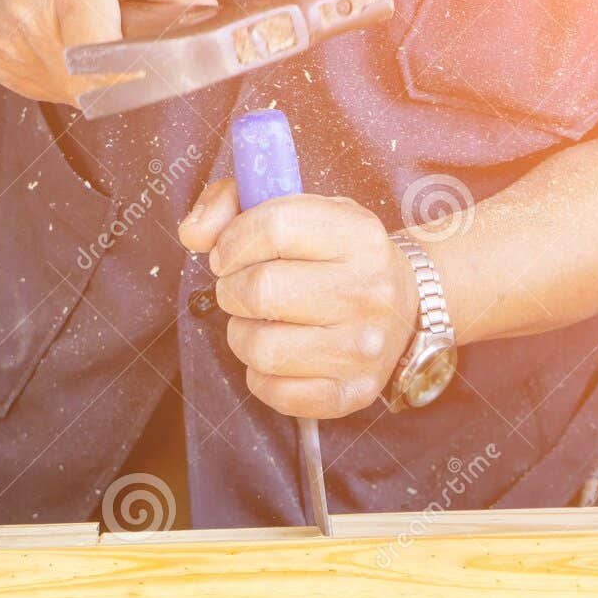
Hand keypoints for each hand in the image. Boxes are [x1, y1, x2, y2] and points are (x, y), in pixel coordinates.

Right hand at [0, 0, 215, 104]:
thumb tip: (202, 5)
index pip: (102, 56)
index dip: (135, 72)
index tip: (155, 66)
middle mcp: (28, 14)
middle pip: (91, 84)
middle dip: (121, 75)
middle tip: (129, 42)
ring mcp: (7, 42)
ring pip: (72, 94)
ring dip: (95, 77)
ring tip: (95, 31)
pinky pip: (49, 90)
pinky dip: (70, 76)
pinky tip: (70, 40)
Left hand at [179, 180, 418, 419]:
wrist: (405, 308)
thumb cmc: (338, 257)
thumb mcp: (300, 211)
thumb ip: (235, 206)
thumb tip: (193, 234)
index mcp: (359, 235)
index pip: (274, 226)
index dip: (233, 240)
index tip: (228, 253)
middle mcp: (368, 291)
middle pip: (260, 290)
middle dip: (232, 290)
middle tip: (242, 290)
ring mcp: (364, 347)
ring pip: (261, 348)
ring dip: (242, 335)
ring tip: (259, 323)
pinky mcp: (353, 392)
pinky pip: (275, 391)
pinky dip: (261, 376)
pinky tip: (277, 357)